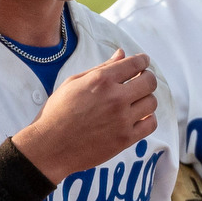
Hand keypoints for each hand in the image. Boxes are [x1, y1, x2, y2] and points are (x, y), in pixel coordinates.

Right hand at [15, 50, 159, 180]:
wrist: (50, 147)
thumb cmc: (57, 113)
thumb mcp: (73, 83)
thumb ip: (101, 68)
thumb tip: (121, 53)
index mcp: (100, 80)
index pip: (135, 63)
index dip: (143, 60)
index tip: (144, 62)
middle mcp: (115, 98)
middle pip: (149, 82)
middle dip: (146, 78)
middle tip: (140, 81)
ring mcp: (121, 120)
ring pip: (152, 102)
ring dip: (146, 99)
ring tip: (136, 101)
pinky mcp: (125, 139)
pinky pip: (150, 124)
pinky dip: (148, 119)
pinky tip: (138, 117)